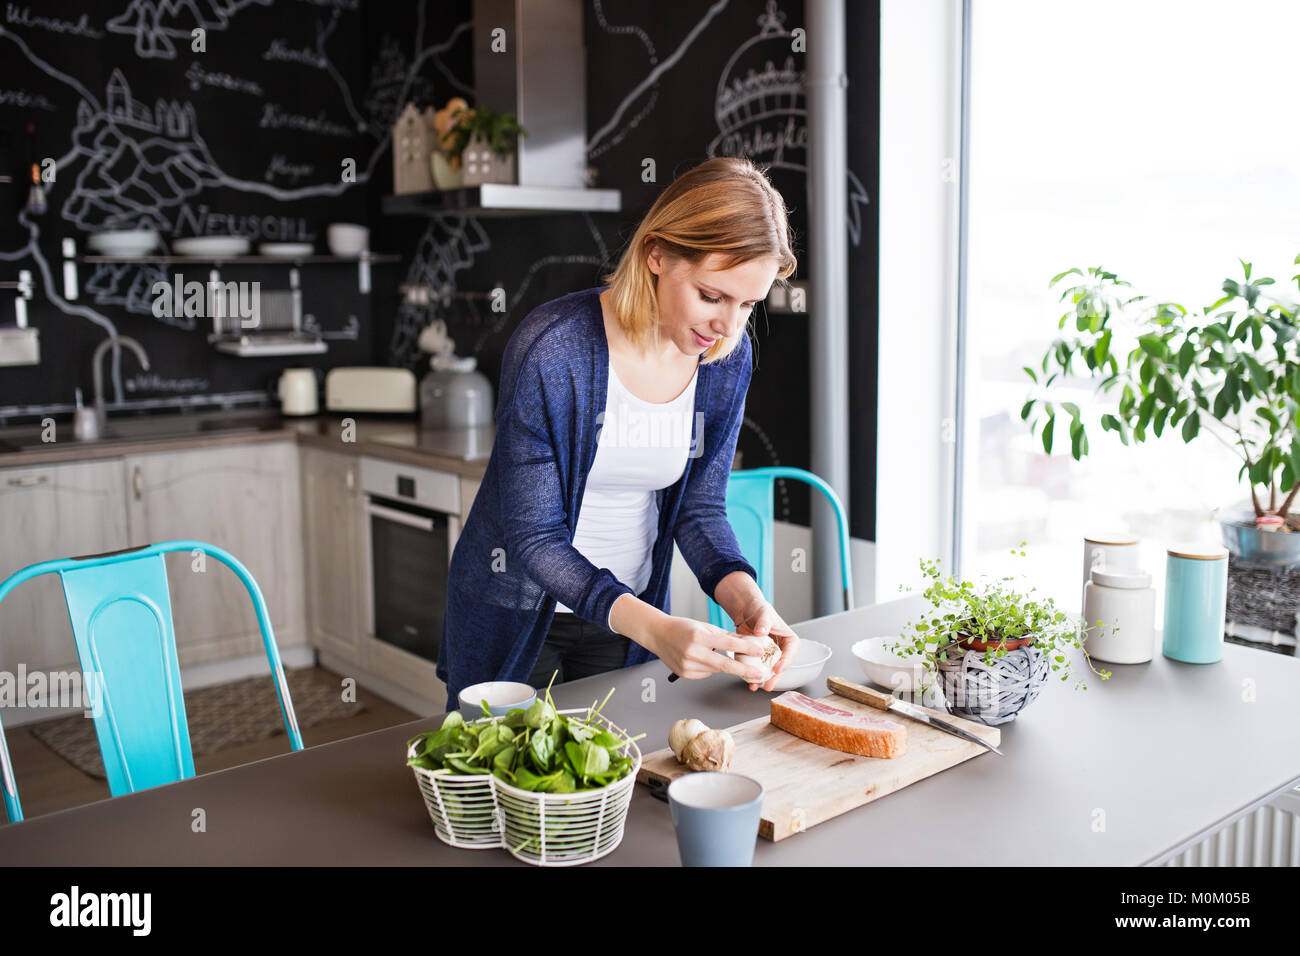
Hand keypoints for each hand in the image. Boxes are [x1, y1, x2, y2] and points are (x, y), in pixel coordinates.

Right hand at [649, 615, 772, 682]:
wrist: (658, 634)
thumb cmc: (682, 628)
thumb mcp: (705, 627)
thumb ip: (726, 637)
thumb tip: (747, 643)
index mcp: (699, 637)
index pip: (727, 645)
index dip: (745, 649)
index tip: (759, 652)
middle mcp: (692, 653)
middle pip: (724, 666)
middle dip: (744, 671)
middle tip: (759, 674)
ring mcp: (687, 666)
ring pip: (715, 670)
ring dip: (722, 665)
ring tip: (712, 653)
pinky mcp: (685, 675)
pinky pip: (705, 674)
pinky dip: (709, 667)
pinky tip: (700, 658)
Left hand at [732, 599, 799, 691]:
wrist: (745, 610)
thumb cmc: (758, 608)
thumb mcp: (763, 613)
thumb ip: (764, 622)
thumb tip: (762, 632)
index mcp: (789, 639)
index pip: (790, 652)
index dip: (785, 662)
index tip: (778, 669)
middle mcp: (781, 649)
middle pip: (781, 665)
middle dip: (775, 677)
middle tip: (768, 685)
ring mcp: (770, 654)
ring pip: (769, 669)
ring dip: (763, 679)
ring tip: (755, 686)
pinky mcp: (759, 657)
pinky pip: (757, 667)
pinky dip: (753, 674)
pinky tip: (747, 682)